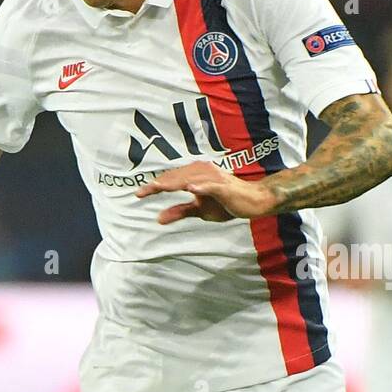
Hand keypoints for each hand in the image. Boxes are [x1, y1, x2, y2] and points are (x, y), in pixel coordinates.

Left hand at [135, 160, 275, 223]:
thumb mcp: (199, 210)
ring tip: (158, 187)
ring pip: (190, 179)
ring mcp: (213, 179)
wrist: (253, 202)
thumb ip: (179, 212)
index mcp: (194, 177)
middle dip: (159, 184)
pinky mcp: (225, 187)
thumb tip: (158, 219)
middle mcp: (202, 173)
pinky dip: (201, 186)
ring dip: (174, 183)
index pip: (170, 180)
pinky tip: (190, 188)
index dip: (154, 187)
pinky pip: (211, 185)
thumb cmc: (226, 203)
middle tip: (141, 192)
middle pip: (176, 177)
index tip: (138, 194)